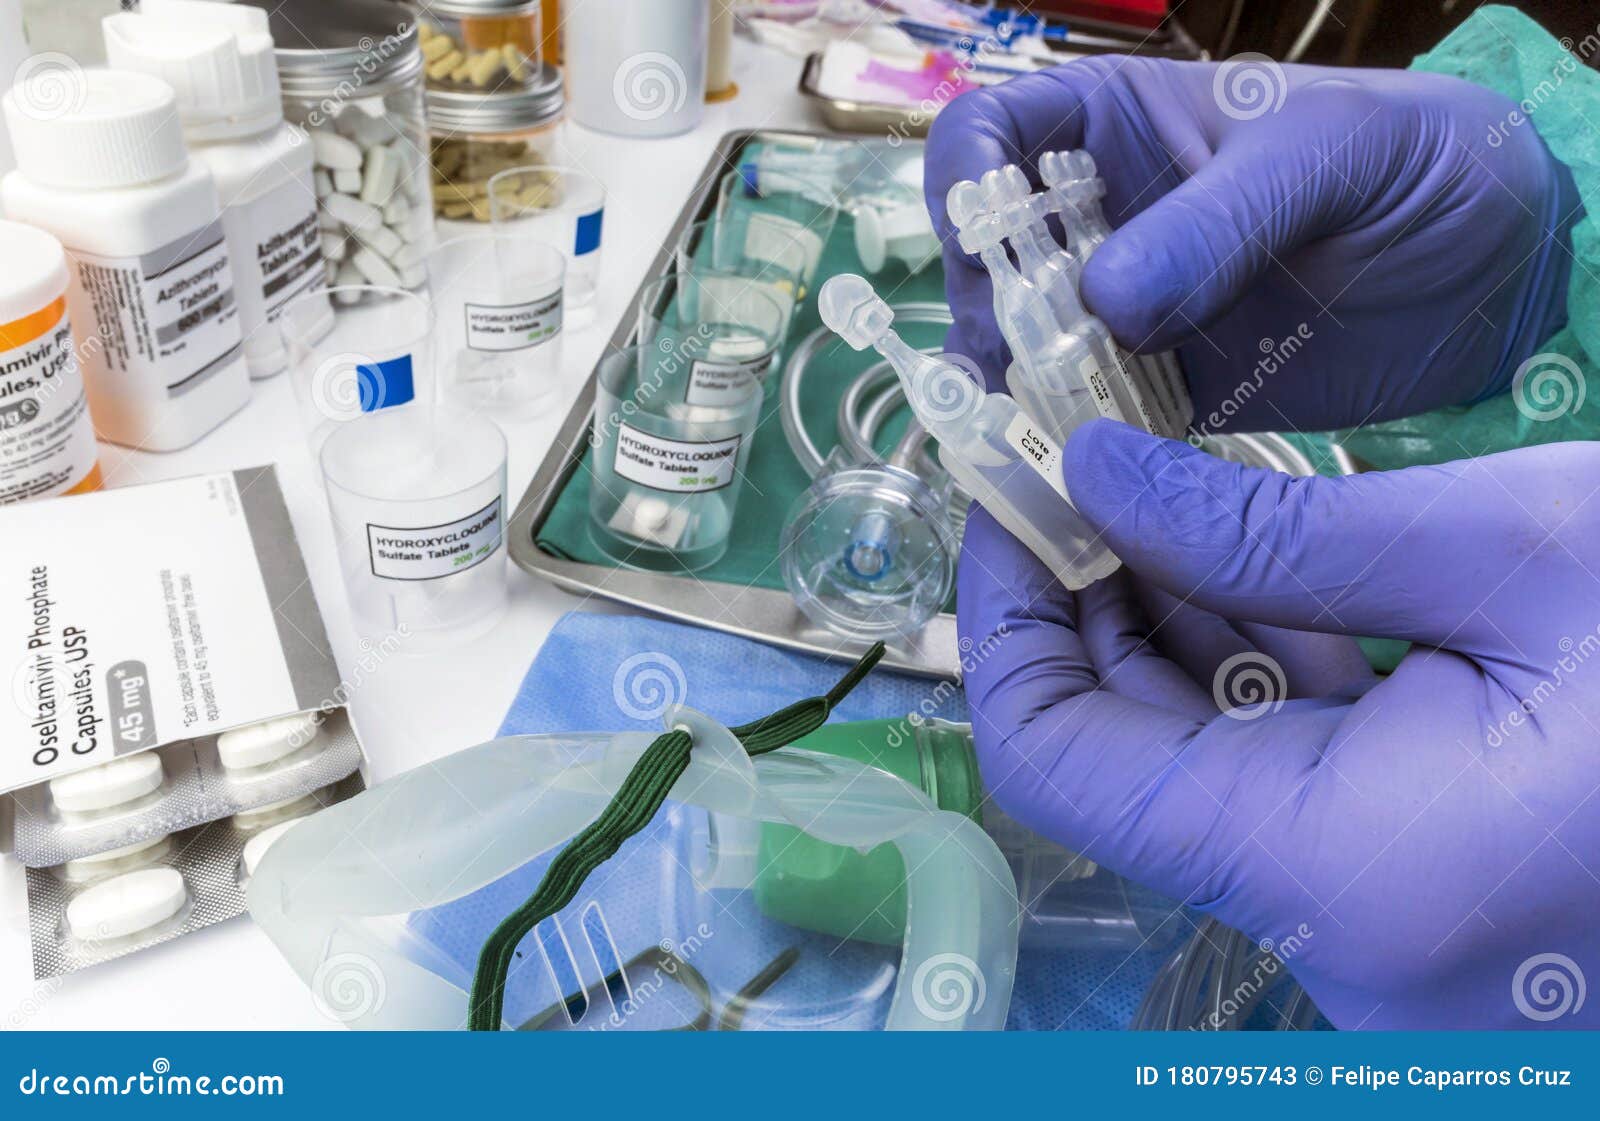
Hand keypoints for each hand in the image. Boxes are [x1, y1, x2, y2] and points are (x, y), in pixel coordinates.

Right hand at [926, 57, 1578, 430]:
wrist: (1503, 268)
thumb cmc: (1419, 161)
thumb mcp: (1327, 156)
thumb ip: (1218, 220)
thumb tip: (1103, 301)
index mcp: (1115, 128)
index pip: (987, 141)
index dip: (964, 193)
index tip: (984, 257)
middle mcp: (1102, 223)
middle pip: (984, 267)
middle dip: (979, 321)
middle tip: (1009, 377)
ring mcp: (1127, 316)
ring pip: (1023, 355)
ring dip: (1014, 399)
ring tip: (1032, 440)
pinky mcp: (1164, 397)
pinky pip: (1091, 426)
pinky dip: (1073, 455)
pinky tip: (1077, 479)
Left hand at [959, 419, 1599, 1027]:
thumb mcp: (1519, 554)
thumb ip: (1274, 529)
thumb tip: (1095, 476)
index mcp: (1339, 868)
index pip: (1051, 763)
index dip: (1004, 616)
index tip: (1015, 492)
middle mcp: (1339, 936)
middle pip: (1118, 761)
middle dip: (1086, 600)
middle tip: (1087, 461)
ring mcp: (1380, 929)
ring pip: (1201, 767)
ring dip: (1173, 626)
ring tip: (1171, 489)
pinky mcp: (1418, 893)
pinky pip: (1288, 782)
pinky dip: (1259, 672)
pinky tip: (1264, 566)